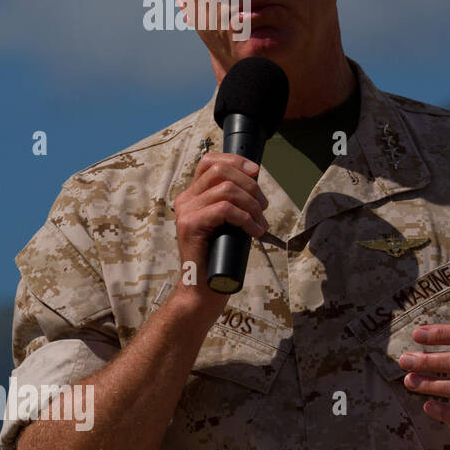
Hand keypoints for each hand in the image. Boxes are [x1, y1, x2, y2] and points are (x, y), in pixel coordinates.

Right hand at [171, 152, 268, 311]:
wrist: (203, 288)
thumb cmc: (221, 256)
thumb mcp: (229, 221)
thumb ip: (235, 201)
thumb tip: (256, 183)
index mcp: (193, 195)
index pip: (210, 161)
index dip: (235, 161)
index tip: (256, 172)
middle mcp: (186, 199)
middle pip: (220, 171)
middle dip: (250, 186)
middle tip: (263, 207)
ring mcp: (186, 212)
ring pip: (227, 189)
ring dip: (252, 205)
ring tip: (261, 223)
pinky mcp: (190, 225)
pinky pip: (225, 209)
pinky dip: (246, 218)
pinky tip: (254, 232)